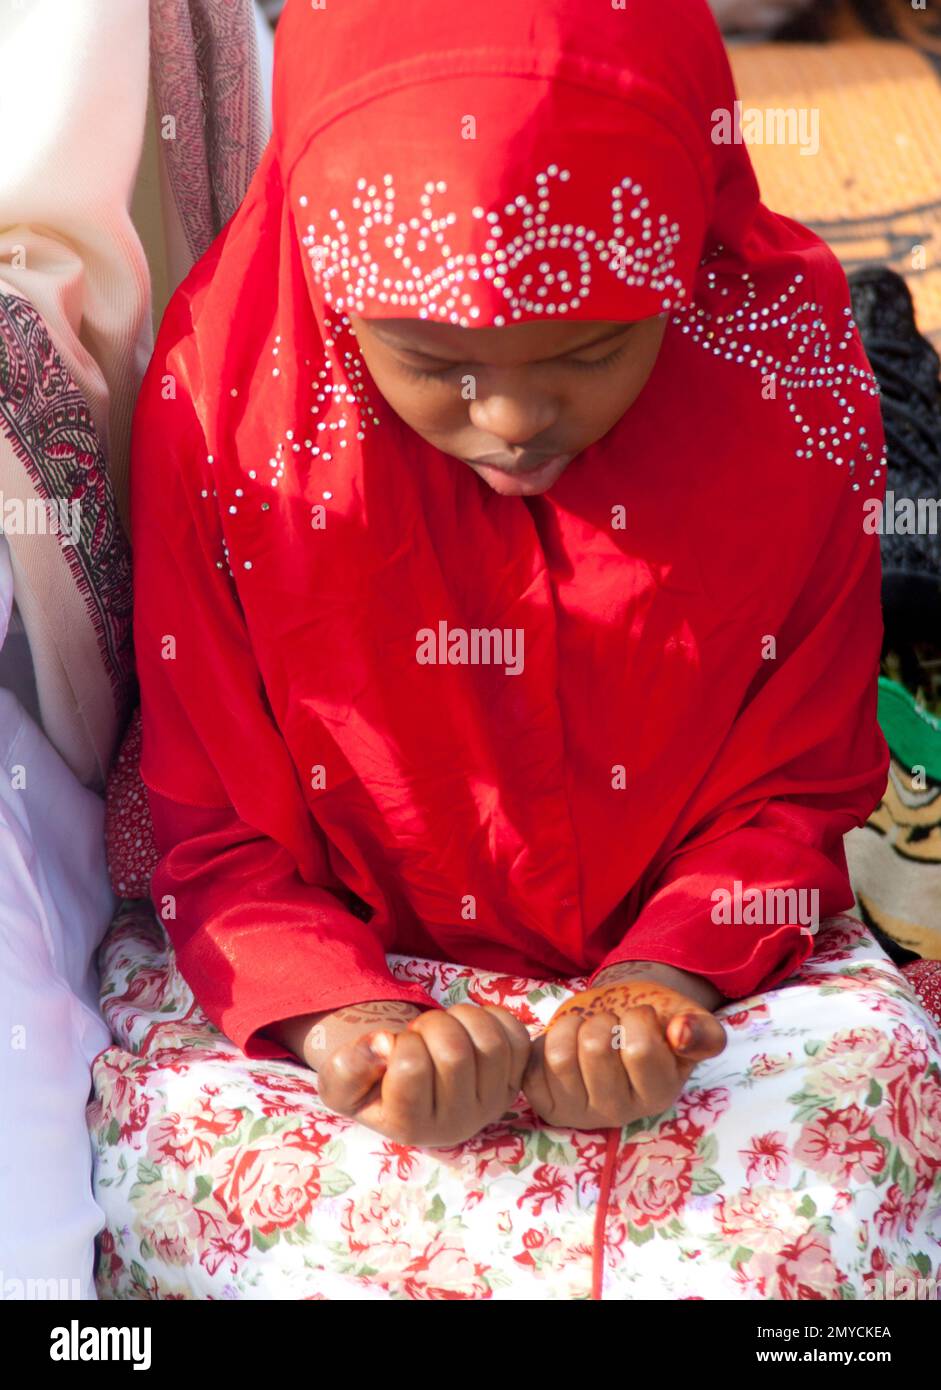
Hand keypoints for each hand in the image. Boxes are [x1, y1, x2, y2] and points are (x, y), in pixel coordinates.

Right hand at [317, 1003, 531, 1147]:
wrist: (410, 1083)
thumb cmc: (372, 1082)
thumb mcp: (340, 1082)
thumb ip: (347, 1069)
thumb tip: (383, 1045)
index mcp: (412, 1126)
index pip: (412, 1068)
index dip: (399, 1042)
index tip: (393, 1047)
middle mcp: (458, 1123)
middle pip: (455, 1053)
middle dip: (430, 1025)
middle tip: (419, 1033)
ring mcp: (493, 1102)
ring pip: (490, 1043)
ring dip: (461, 1017)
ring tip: (443, 1027)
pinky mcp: (515, 1079)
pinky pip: (516, 1037)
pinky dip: (491, 1018)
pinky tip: (468, 1028)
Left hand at [522, 966, 726, 1129]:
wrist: (614, 1019)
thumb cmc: (653, 1022)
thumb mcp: (687, 1019)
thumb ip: (702, 1030)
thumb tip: (682, 1034)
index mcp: (660, 1094)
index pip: (639, 1048)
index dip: (638, 1017)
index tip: (642, 1020)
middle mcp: (620, 1114)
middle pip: (595, 1047)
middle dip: (602, 1019)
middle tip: (611, 1026)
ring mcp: (581, 1113)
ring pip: (561, 1055)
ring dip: (573, 1026)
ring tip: (587, 1032)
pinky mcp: (549, 1105)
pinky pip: (534, 1064)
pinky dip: (547, 1039)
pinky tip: (566, 1046)